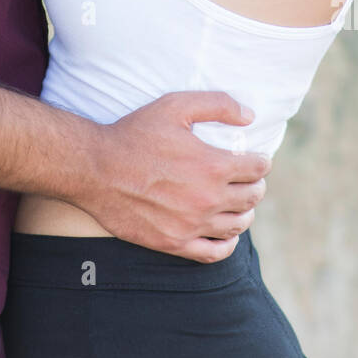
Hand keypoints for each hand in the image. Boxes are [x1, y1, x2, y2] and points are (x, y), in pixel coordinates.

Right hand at [82, 91, 269, 262]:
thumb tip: (249, 116)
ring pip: (238, 225)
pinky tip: (225, 233)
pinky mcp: (175, 243)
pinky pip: (215, 252)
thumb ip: (217, 104)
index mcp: (213, 165)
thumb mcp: (175, 106)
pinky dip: (228, 244)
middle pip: (252, 197)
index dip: (261, 161)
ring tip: (238, 204)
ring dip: (245, 213)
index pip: (257, 168)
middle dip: (256, 186)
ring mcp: (192, 224)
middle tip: (249, 180)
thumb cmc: (134, 134)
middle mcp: (208, 198)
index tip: (256, 159)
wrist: (96, 169)